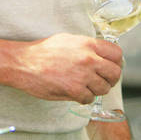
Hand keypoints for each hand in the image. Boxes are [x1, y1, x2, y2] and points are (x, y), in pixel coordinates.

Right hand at [1, 33, 122, 103]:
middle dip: (110, 79)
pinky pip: (89, 99)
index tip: (111, 67)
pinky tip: (76, 93)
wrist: (23, 63)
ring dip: (96, 90)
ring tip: (86, 87)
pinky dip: (84, 99)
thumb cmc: (42, 51)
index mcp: (88, 44)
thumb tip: (100, 55)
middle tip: (102, 81)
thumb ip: (87, 47)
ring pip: (104, 88)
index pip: (117, 54)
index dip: (116, 62)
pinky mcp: (74, 90)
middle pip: (115, 73)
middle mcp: (89, 59)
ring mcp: (82, 75)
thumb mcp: (68, 40)